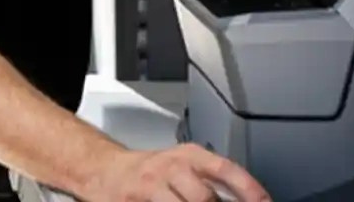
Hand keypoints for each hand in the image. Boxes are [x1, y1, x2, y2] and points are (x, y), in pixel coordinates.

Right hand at [82, 144, 270, 201]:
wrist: (105, 171)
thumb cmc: (151, 172)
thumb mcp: (184, 166)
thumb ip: (214, 181)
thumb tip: (248, 197)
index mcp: (189, 156)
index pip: (226, 169)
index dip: (248, 188)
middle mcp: (170, 168)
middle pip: (203, 197)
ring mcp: (149, 186)